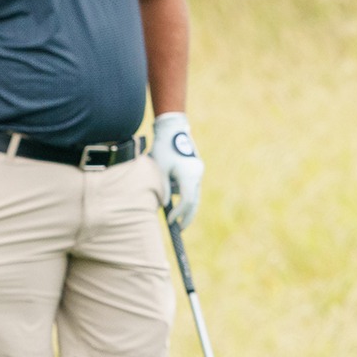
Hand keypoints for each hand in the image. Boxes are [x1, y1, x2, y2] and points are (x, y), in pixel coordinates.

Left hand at [151, 111, 203, 228]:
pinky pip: (191, 186)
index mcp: (189, 175)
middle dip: (188, 216)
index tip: (170, 222)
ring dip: (187, 206)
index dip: (179, 213)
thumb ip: (162, 188)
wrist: (172, 128)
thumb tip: (163, 205)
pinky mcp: (195, 168)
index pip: (187, 200)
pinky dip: (185, 196)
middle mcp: (197, 174)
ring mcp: (198, 171)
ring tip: (177, 218)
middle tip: (180, 229)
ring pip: (194, 194)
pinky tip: (175, 201)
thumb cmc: (162, 148)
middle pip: (195, 201)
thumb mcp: (159, 169)